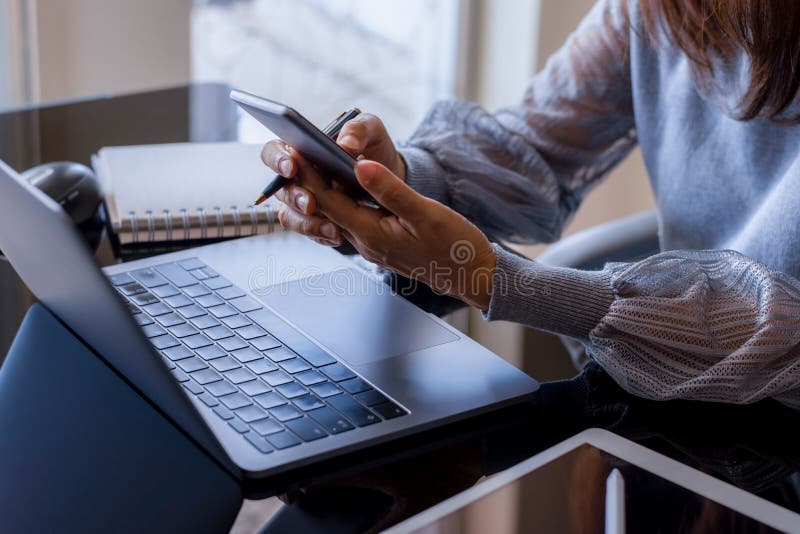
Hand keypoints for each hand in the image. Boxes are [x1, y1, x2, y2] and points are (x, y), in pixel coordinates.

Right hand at [260, 114, 404, 246]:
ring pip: (291, 215)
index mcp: (301, 148)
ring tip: (331, 227)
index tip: (292, 166)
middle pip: (280, 188)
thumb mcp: (371, 130)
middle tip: (310, 203)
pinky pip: (309, 231)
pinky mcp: (316, 220)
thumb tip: (345, 145)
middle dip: (294, 196)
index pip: (275, 151)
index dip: (277, 159)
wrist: (388, 178)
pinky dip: (322, 234)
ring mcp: (304, 200)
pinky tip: (338, 235)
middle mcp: (297, 176)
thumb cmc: (372, 148)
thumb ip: (358, 129)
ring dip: (307, 223)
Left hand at [293, 156, 496, 309]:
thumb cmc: (454, 246)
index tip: (294, 154)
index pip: (330, 203)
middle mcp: (366, 243)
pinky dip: (341, 202)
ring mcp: (373, 246)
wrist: (472, 275)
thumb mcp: (425, 213)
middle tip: (290, 155)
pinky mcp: (382, 244)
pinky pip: (352, 221)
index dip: (309, 178)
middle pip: (326, 210)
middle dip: (307, 184)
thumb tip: (360, 166)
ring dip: (321, 193)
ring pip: (337, 216)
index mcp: (373, 235)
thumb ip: (390, 190)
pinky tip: (340, 187)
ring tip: (308, 166)